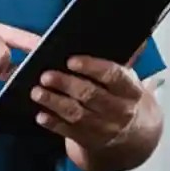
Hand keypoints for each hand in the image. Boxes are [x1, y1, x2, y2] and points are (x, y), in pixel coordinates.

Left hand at [29, 51, 145, 149]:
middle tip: (46, 75)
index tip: (71, 60)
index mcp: (130, 90)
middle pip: (91, 95)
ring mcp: (104, 127)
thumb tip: (124, 30)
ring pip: (77, 114)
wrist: (132, 136)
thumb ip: (118, 56)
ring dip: (54, 103)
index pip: (113, 76)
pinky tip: (41, 115)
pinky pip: (69, 132)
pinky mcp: (89, 140)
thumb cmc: (122, 97)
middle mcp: (119, 110)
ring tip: (37, 92)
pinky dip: (53, 124)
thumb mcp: (125, 78)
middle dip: (66, 84)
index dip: (92, 67)